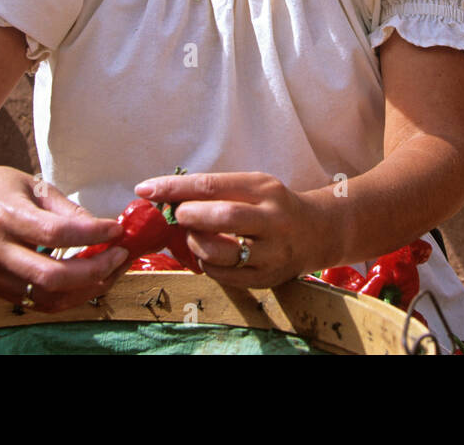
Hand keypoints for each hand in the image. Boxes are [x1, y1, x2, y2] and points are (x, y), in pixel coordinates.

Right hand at [0, 165, 133, 312]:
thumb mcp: (30, 184)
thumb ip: (65, 208)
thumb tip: (101, 229)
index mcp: (6, 215)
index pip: (55, 233)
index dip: (92, 234)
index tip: (116, 228)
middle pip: (51, 275)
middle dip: (94, 270)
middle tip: (120, 255)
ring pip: (47, 297)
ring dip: (87, 288)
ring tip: (111, 270)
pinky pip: (38, 302)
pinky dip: (68, 295)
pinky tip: (87, 279)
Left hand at [135, 172, 334, 288]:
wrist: (317, 232)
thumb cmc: (273, 206)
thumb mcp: (253, 187)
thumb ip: (216, 191)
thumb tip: (166, 197)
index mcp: (264, 189)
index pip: (211, 185)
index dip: (174, 188)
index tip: (145, 189)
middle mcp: (272, 219)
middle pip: (221, 217)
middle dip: (189, 216)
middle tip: (178, 214)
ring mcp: (271, 252)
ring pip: (220, 252)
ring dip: (195, 243)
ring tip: (194, 235)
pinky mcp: (266, 278)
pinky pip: (223, 275)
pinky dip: (205, 263)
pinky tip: (208, 253)